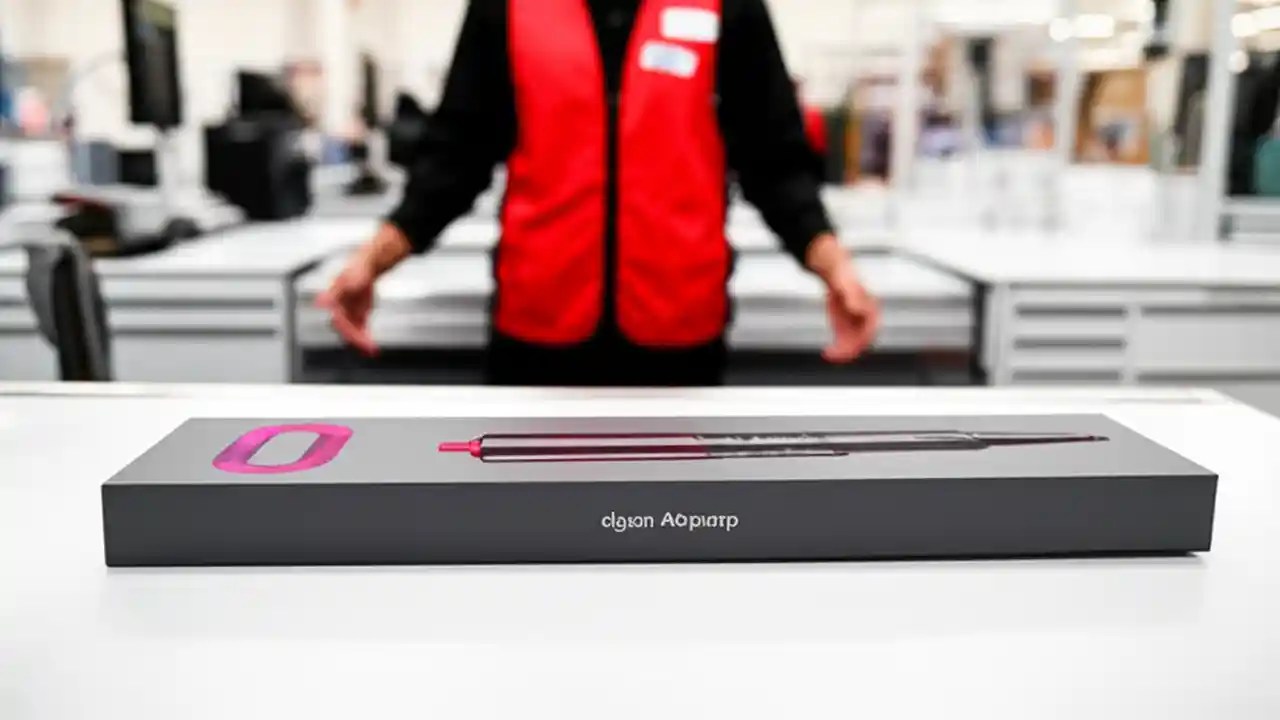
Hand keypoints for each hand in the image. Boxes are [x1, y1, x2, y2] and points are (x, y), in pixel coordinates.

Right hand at [316, 257, 378, 356]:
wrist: (366, 268)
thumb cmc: (356, 271)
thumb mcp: (348, 281)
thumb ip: (335, 292)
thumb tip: (320, 301)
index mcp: (332, 304)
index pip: (339, 322)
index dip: (348, 331)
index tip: (360, 339)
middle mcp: (338, 311)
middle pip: (345, 330)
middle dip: (357, 341)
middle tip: (369, 349)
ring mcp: (347, 315)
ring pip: (352, 333)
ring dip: (361, 343)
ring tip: (372, 351)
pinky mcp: (356, 317)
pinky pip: (360, 330)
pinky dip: (365, 339)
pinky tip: (371, 347)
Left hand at [806, 233, 880, 363]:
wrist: (833, 269)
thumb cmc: (841, 274)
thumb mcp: (845, 282)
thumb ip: (853, 295)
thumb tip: (857, 309)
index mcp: (871, 308)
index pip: (871, 330)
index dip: (862, 341)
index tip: (850, 348)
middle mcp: (865, 318)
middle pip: (862, 340)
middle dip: (850, 350)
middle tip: (834, 355)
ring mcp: (856, 322)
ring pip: (853, 344)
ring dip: (843, 352)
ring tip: (829, 355)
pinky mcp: (846, 325)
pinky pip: (845, 341)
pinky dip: (838, 348)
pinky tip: (828, 351)